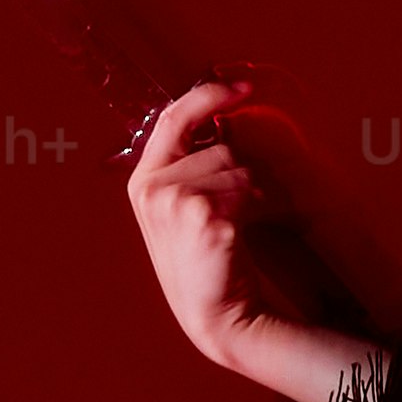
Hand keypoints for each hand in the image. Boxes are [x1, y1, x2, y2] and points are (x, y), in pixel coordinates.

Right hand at [127, 75, 331, 372]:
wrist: (215, 315)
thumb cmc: (205, 262)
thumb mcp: (179, 211)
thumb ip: (187, 167)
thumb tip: (220, 122)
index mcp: (143, 181)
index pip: (173, 118)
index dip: (208, 95)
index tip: (242, 86)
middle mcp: (153, 187)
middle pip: (219, 148)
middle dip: (241, 172)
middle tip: (237, 212)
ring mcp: (176, 201)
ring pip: (238, 167)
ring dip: (252, 192)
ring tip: (237, 227)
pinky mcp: (206, 216)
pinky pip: (249, 190)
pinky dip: (258, 207)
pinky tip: (243, 235)